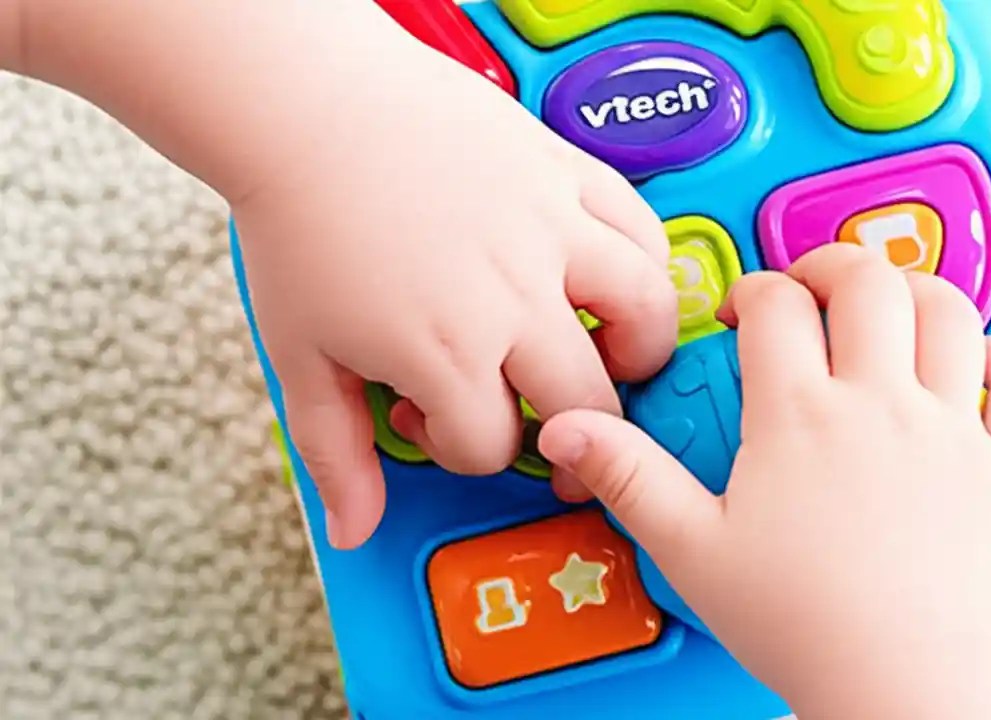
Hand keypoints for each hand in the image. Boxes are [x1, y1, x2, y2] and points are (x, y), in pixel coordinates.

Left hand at [235, 36, 674, 547]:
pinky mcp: (567, 176)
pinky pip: (641, 226)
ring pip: (646, 315)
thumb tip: (354, 528)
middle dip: (573, 437)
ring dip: (638, 352)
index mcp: (447, 352)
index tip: (440, 416)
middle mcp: (513, 299)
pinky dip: (647, 260)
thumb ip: (336, 453)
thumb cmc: (300, 223)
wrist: (308, 111)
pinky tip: (620, 278)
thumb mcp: (302, 356)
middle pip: (585, 403)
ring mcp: (550, 233)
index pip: (495, 446)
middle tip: (558, 432)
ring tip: (616, 357)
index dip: (467, 448)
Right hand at [540, 244, 990, 716]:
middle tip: (815, 285)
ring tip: (890, 305)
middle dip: (834, 265)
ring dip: (917, 291)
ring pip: (950, 312)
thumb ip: (630, 476)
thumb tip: (569, 428)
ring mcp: (952, 429)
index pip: (777, 306)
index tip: (746, 311)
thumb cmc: (804, 625)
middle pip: (868, 283)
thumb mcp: (693, 549)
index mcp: (800, 417)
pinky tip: (978, 358)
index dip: (754, 290)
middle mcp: (881, 405)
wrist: (908, 682)